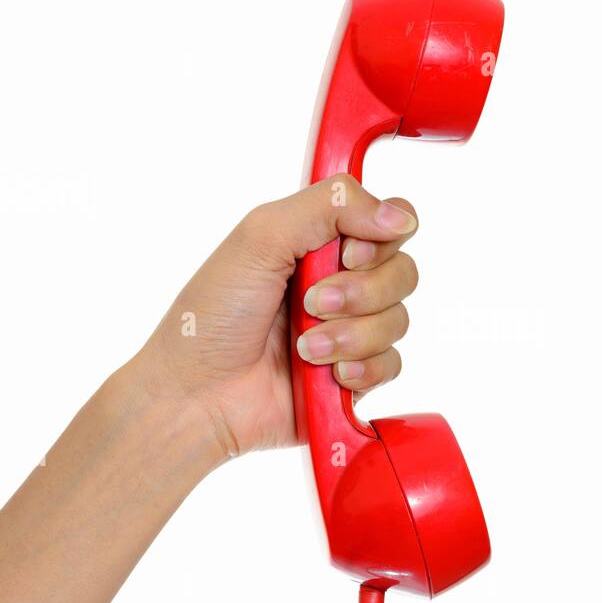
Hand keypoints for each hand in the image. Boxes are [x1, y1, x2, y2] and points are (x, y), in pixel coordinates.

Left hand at [130, 174, 419, 456]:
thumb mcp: (261, 236)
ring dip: (351, 334)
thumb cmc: (212, 317)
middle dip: (361, 291)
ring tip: (305, 348)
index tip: (346, 254)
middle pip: (403, 271)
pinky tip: (326, 374)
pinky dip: (360, 368)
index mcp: (319, 241)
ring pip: (398, 320)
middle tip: (312, 304)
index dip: (380, 236)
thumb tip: (398, 215)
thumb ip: (331, 206)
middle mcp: (341, 281)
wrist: (198, 396)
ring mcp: (350, 330)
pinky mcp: (355, 375)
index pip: (389, 220)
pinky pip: (391, 364)